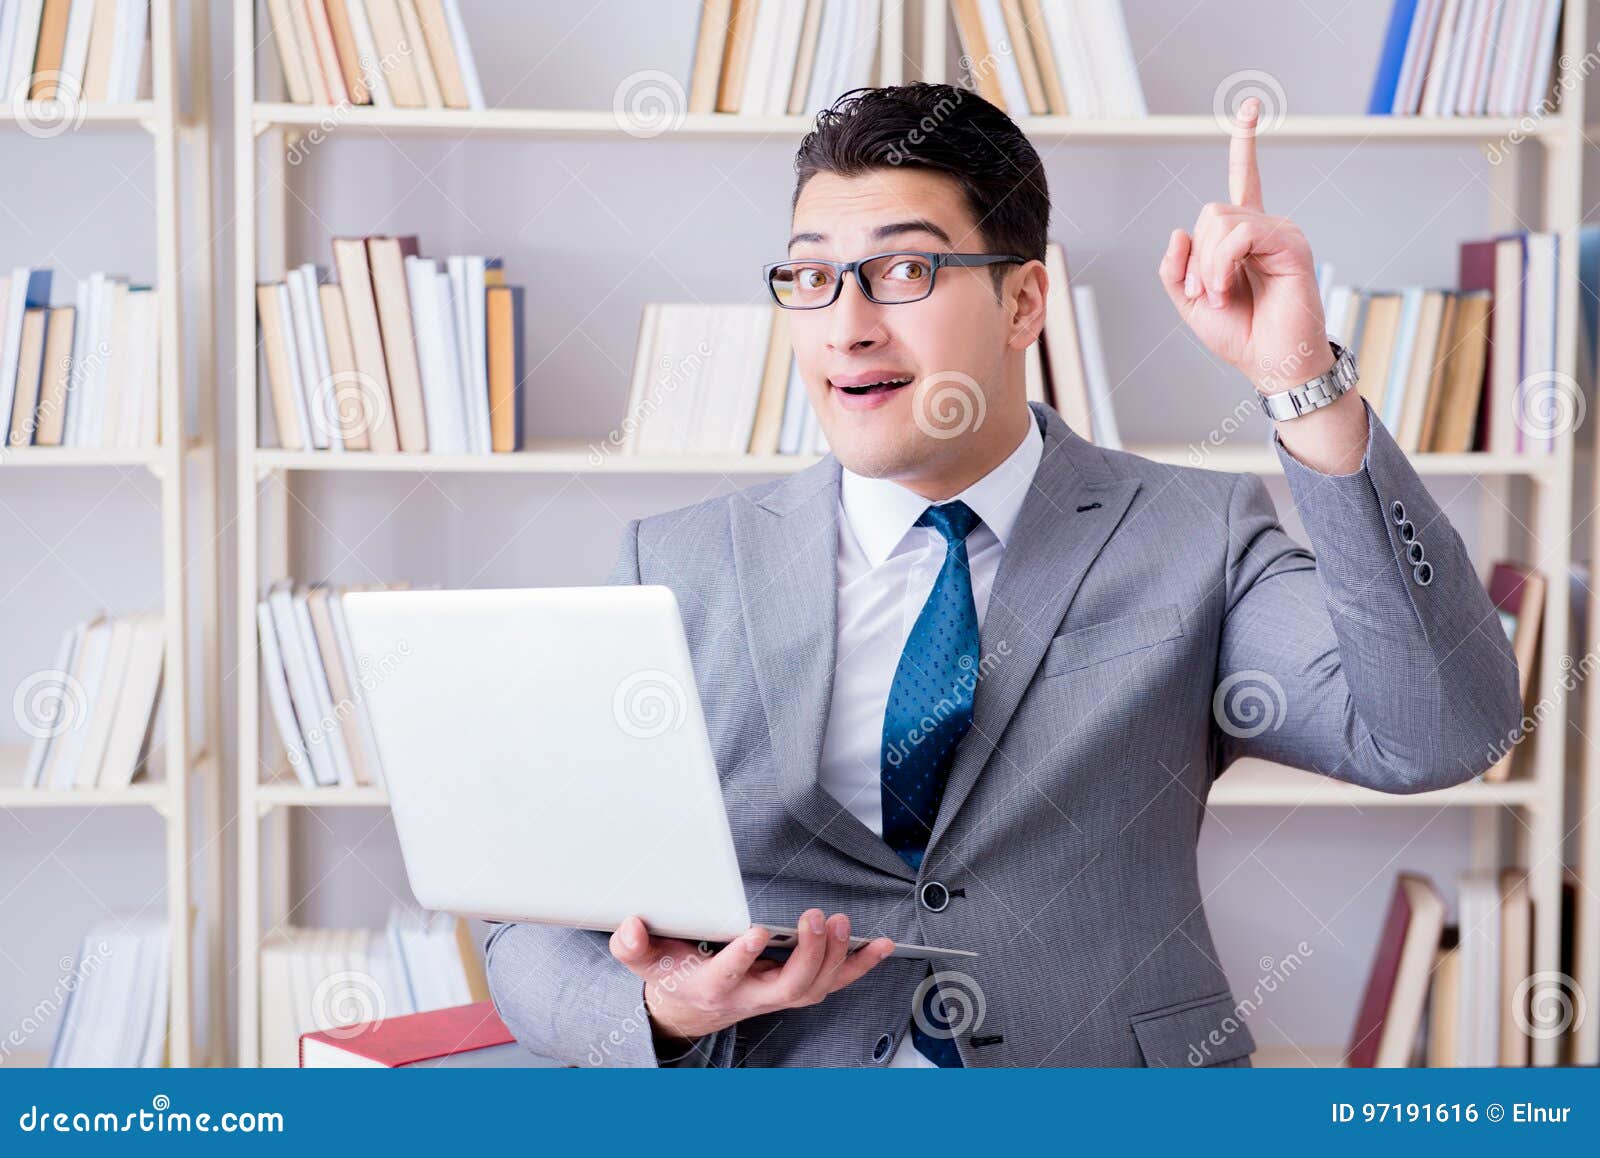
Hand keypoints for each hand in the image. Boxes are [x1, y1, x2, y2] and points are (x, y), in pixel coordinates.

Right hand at [608, 909, 894, 1047]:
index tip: (756, 931)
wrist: (688, 1010)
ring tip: (842, 921)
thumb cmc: (672, 976)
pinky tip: (882, 945)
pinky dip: (860, 965)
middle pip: (787, 986)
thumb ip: (633, 945)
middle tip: (816, 918)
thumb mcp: (644, 960)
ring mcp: (776, 995)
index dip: (743, 957)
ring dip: (835, 957)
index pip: (728, 976)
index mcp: (712, 987)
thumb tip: (629, 926)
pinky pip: (834, 983)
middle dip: (807, 954)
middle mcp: (750, 997)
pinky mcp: (795, 988)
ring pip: (814, 986)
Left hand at [1158, 97, 1333, 391]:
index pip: (1244, 179)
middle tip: (1208, 293)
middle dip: (1197, 257)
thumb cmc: (1239, 333)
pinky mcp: (1290, 243)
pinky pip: (1239, 235)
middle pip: (1211, 211)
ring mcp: (1280, 232)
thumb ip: (1176, 268)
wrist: (1270, 362)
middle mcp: (1265, 226)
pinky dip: (1223, 264)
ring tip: (1222, 296)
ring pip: (1221, 222)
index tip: (1251, 106)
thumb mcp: (1191, 301)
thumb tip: (1178, 231)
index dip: (1245, 143)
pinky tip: (1230, 290)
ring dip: (1209, 265)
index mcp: (1243, 235)